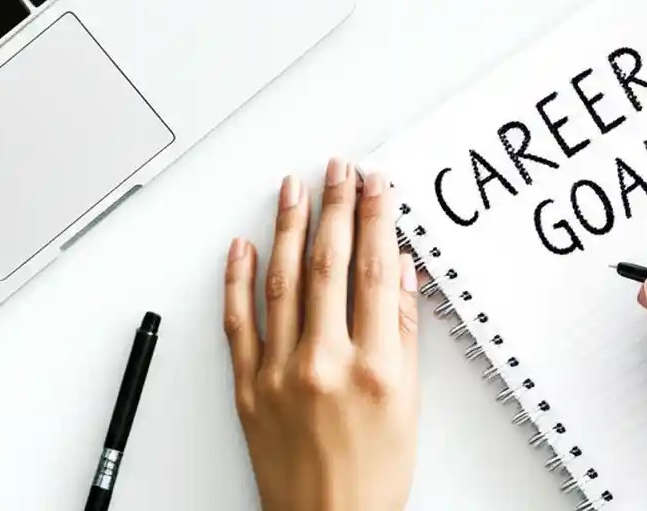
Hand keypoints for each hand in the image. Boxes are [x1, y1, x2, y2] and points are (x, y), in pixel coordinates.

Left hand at [223, 160, 418, 510]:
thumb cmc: (374, 475)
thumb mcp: (409, 403)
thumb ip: (402, 333)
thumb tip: (399, 273)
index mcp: (373, 367)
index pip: (375, 271)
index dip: (376, 218)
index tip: (376, 184)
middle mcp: (324, 363)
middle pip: (329, 266)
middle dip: (334, 207)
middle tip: (337, 170)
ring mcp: (280, 374)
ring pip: (282, 283)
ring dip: (288, 228)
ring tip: (292, 189)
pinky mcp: (247, 389)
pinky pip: (238, 324)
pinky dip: (237, 281)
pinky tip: (242, 246)